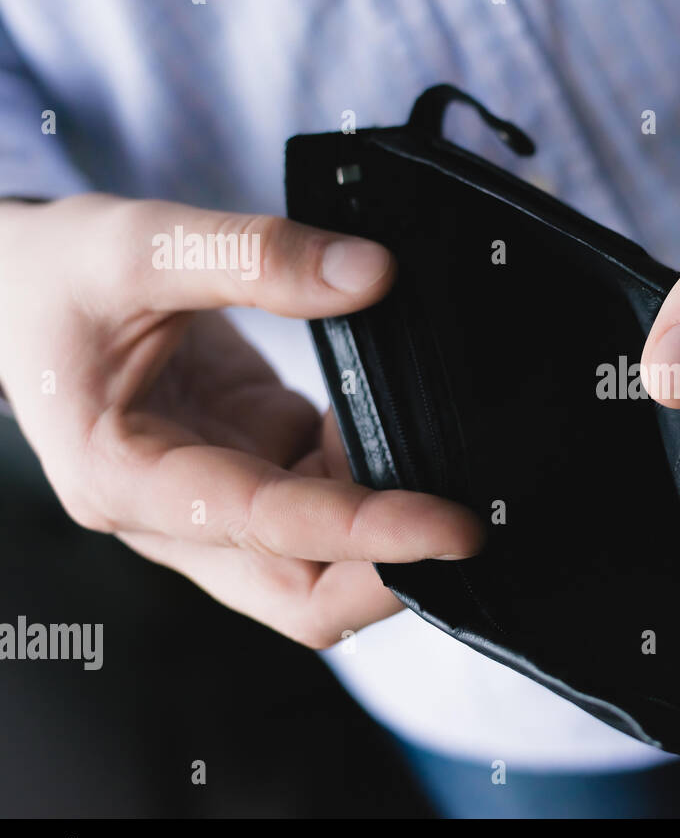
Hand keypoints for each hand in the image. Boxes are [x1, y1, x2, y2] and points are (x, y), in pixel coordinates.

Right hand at [0, 194, 483, 646]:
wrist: (20, 292)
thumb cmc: (58, 277)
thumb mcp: (137, 243)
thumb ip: (253, 253)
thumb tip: (374, 275)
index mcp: (128, 479)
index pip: (270, 530)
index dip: (369, 534)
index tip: (456, 529)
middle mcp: (177, 517)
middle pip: (303, 594)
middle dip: (392, 574)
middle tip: (476, 527)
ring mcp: (221, 501)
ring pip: (326, 561)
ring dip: (392, 522)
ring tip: (445, 450)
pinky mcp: (254, 471)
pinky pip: (331, 499)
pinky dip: (378, 472)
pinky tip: (402, 421)